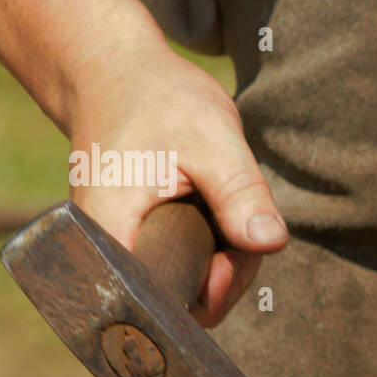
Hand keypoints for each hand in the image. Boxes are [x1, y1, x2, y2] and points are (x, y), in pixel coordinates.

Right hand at [67, 38, 287, 326]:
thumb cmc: (157, 99)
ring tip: (230, 210)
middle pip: (177, 301)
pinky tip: (217, 215)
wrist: (115, 72)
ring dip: (222, 260)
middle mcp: (105, 251)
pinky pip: (181, 263)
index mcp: (110, 234)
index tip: (230, 262)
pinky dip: (210, 247)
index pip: (157, 305)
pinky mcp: (137, 240)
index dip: (205, 296)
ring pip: (184, 283)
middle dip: (223, 276)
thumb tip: (270, 242)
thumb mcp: (211, 141)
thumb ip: (240, 194)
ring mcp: (121, 247)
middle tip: (241, 230)